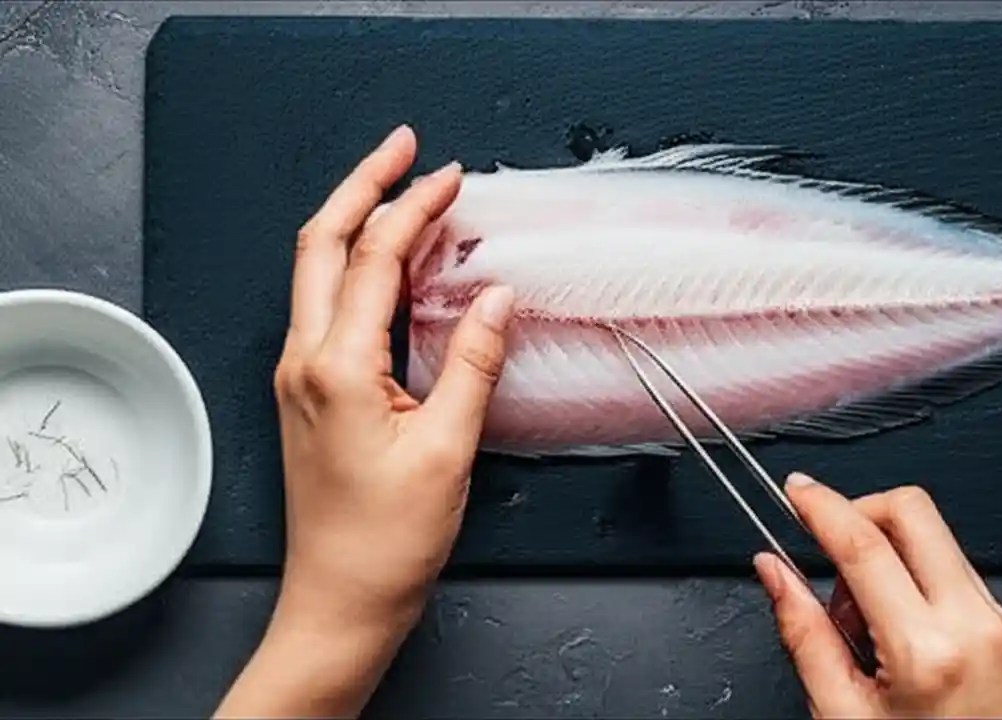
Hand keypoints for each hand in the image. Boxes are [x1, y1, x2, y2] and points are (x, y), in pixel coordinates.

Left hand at [215, 125, 513, 717]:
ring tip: (405, 192)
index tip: (453, 176)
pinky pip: (329, 308)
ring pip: (318, 271)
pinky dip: (361, 270)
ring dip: (359, 222)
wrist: (339, 603)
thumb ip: (472, 362)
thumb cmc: (386, 542)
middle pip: (323, 243)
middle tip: (406, 147)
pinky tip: (396, 269)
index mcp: (335, 367)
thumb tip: (496, 296)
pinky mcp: (310, 394)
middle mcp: (304, 361)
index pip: (374, 259)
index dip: (415, 208)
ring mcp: (300, 376)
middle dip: (363, 184)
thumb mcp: (447, 450)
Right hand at [754, 475, 1001, 718]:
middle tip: (830, 558)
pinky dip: (917, 585)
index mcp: (928, 651)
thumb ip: (802, 634)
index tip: (796, 492)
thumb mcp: (842, 716)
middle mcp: (976, 626)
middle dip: (861, 513)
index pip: (864, 543)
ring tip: (865, 627)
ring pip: (935, 541)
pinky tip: (899, 639)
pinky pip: (957, 576)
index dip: (821, 505)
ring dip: (887, 556)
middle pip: (912, 511)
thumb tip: (774, 574)